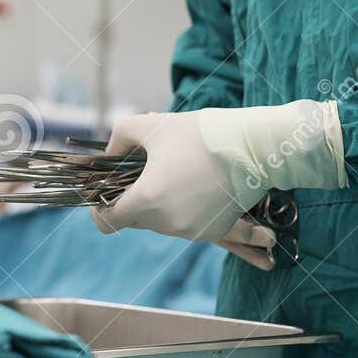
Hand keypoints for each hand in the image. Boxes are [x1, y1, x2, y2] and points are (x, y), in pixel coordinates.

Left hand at [90, 100, 345, 257]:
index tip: (106, 195)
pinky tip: (195, 184)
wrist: (256, 148)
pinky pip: (184, 224)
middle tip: (149, 171)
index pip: (106, 222)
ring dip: (160, 202)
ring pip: (160, 221)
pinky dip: (184, 208)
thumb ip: (119, 138)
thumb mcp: (151, 125)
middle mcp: (165, 222)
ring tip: (178, 173)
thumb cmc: (200, 134)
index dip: (101, 209)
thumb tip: (108, 155)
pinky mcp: (210, 232)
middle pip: (134, 219)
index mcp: (146, 199)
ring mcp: (189, 231)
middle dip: (134, 198)